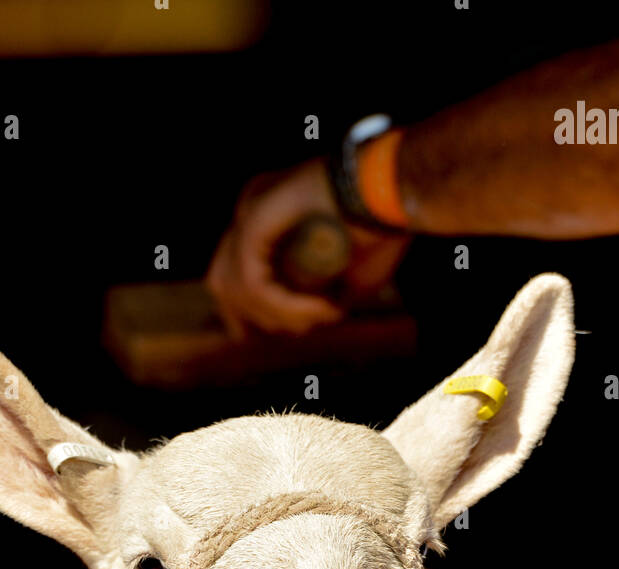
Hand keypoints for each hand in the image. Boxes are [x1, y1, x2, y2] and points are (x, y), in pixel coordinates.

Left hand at [206, 157, 410, 337]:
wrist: (395, 188)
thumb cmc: (379, 227)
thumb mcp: (346, 276)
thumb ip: (323, 297)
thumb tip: (316, 321)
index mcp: (265, 218)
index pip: (233, 277)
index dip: (254, 316)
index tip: (296, 329)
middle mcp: (250, 210)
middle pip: (223, 283)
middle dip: (255, 319)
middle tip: (302, 328)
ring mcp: (249, 208)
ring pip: (235, 286)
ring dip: (276, 315)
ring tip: (317, 317)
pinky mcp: (255, 215)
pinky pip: (253, 279)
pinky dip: (283, 304)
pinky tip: (319, 309)